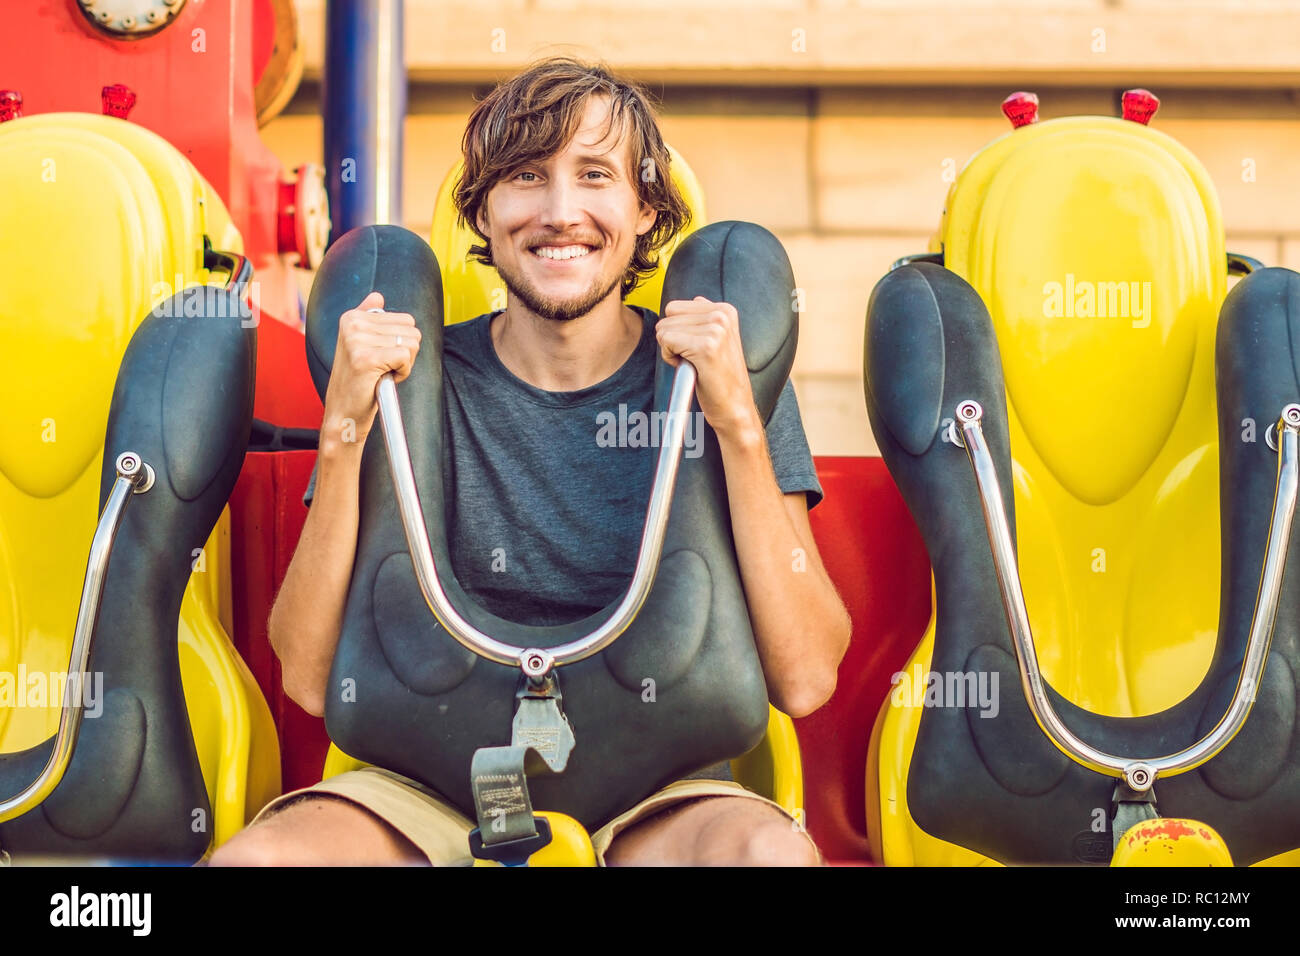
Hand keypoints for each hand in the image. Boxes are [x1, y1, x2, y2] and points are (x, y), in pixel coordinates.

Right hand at [320, 291, 420, 447]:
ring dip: (404, 364)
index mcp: (352, 316)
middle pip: (412, 330)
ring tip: (381, 373)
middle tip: (382, 367)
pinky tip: (383, 379)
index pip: (406, 319)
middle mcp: (353, 323)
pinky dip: (402, 372)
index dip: (401, 342)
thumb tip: (377, 296)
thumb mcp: (360, 344)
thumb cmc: (358, 381)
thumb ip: (369, 317)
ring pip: (412, 344)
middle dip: (405, 353)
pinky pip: (406, 357)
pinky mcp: (365, 358)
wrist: (344, 412)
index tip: (381, 356)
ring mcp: (357, 340)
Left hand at [656, 296, 760, 440]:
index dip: (678, 330)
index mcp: (725, 310)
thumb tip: (696, 300)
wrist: (734, 407)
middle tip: (694, 358)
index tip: (696, 348)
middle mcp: (722, 315)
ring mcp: (715, 329)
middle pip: (667, 315)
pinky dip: (670, 358)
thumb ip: (706, 317)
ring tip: (694, 364)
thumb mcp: (719, 339)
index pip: (675, 307)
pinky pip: (666, 341)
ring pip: (664, 329)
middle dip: (672, 338)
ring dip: (671, 349)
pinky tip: (690, 368)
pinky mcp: (706, 347)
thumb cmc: (721, 378)